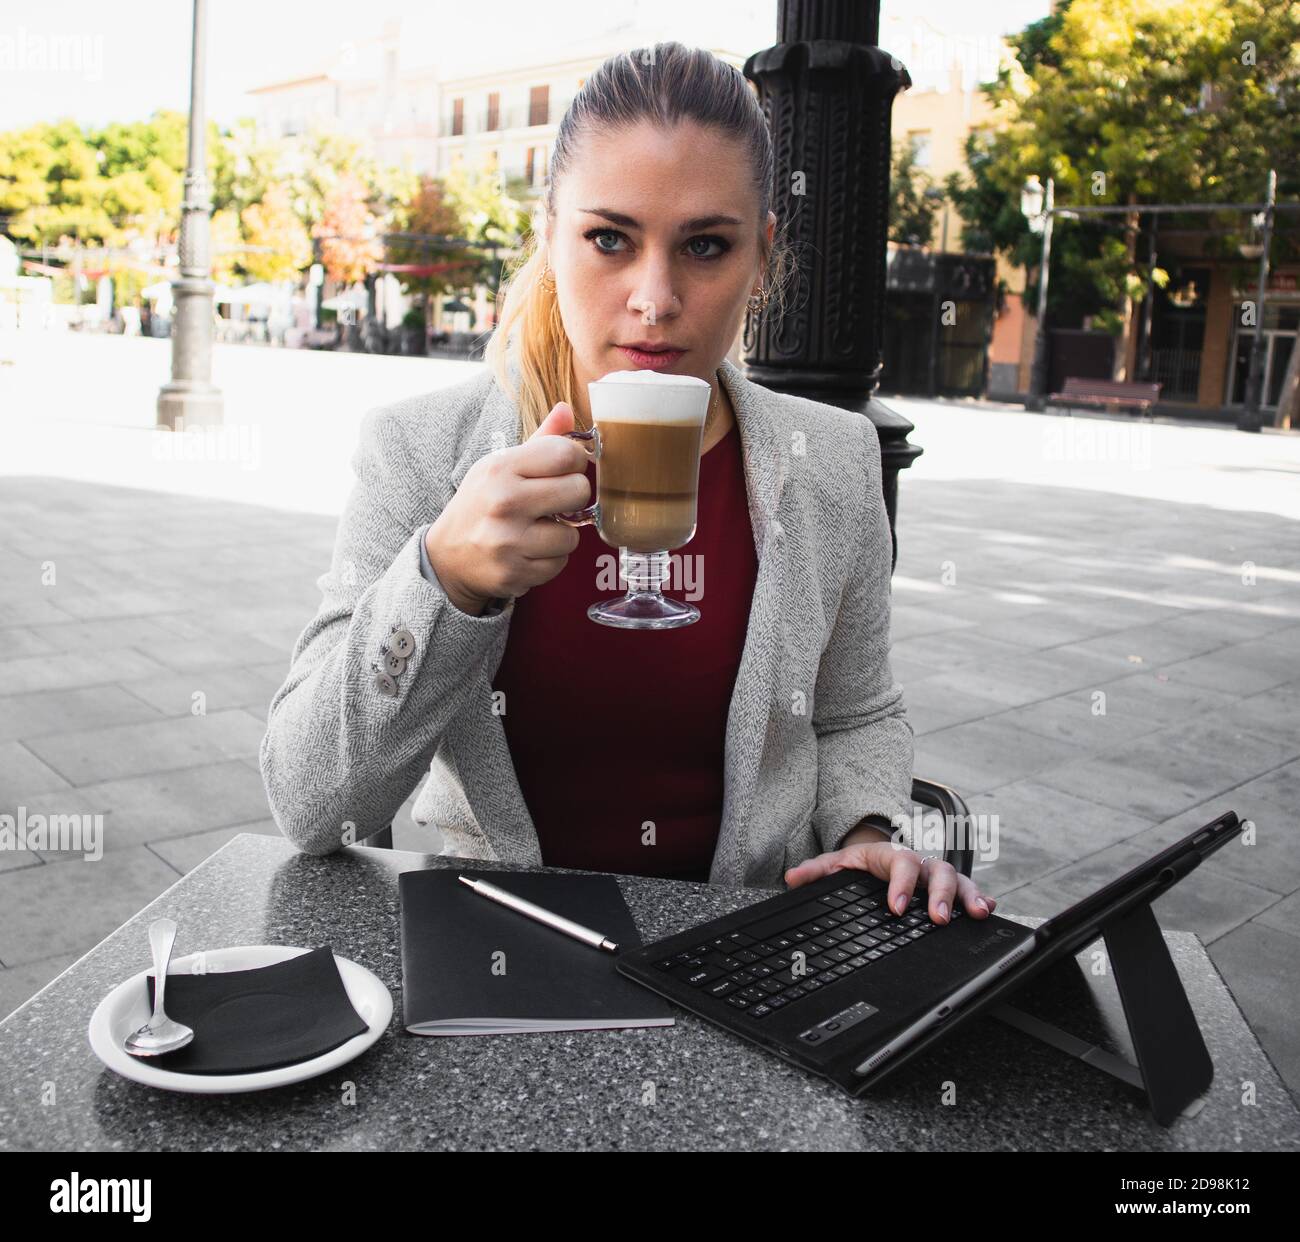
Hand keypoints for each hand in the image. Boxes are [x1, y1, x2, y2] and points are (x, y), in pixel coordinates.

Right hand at [424, 402, 591, 613]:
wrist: (447, 557)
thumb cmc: (481, 504)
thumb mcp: (500, 466)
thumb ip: (539, 440)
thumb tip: (567, 409)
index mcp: (501, 468)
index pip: (566, 454)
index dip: (574, 462)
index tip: (564, 470)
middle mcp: (504, 502)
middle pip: (579, 491)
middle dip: (572, 497)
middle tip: (554, 502)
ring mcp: (509, 541)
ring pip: (573, 535)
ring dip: (561, 534)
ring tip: (537, 530)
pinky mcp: (515, 573)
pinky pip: (560, 563)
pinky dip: (550, 559)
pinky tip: (529, 551)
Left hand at [784, 824, 996, 925]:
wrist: (877, 854)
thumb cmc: (860, 864)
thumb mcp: (836, 864)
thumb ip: (815, 872)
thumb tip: (791, 878)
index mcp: (892, 856)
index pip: (901, 865)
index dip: (900, 885)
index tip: (896, 907)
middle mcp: (919, 864)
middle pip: (936, 871)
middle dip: (939, 894)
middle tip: (937, 918)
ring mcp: (936, 876)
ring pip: (958, 880)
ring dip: (968, 896)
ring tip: (975, 914)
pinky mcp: (950, 889)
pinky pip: (970, 891)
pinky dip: (981, 899)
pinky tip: (988, 911)